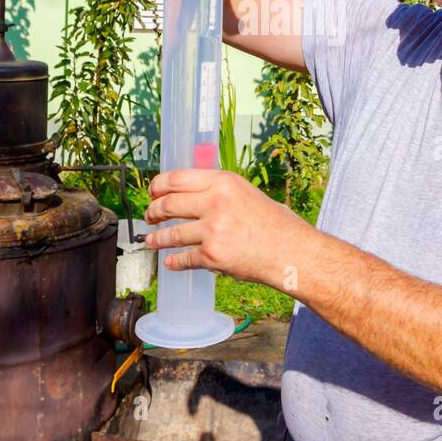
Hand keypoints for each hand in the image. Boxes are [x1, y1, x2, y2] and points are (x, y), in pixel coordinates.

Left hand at [143, 168, 309, 286]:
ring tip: (152, 241)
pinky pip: (184, 258)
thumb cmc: (276, 223)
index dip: (157, 186)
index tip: (152, 192)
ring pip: (172, 234)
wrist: (292, 251)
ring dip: (158, 239)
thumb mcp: (246, 193)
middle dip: (153, 212)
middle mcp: (215, 202)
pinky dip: (175, 261)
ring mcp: (212, 230)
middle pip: (168, 204)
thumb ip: (220, 191)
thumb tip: (193, 194)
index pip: (176, 178)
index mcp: (223, 182)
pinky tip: (170, 261)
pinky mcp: (212, 255)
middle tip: (150, 217)